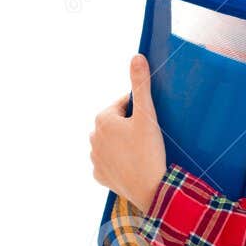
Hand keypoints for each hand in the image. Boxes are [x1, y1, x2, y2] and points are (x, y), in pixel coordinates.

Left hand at [90, 54, 167, 208]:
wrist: (151, 189)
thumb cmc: (150, 150)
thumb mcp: (147, 114)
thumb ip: (141, 84)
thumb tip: (137, 56)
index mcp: (102, 119)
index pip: (124, 105)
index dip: (140, 110)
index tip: (152, 121)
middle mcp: (93, 137)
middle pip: (117, 123)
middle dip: (130, 126)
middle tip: (149, 138)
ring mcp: (95, 158)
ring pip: (112, 143)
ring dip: (124, 143)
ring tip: (142, 152)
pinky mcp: (99, 175)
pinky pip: (109, 163)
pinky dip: (119, 162)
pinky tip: (133, 165)